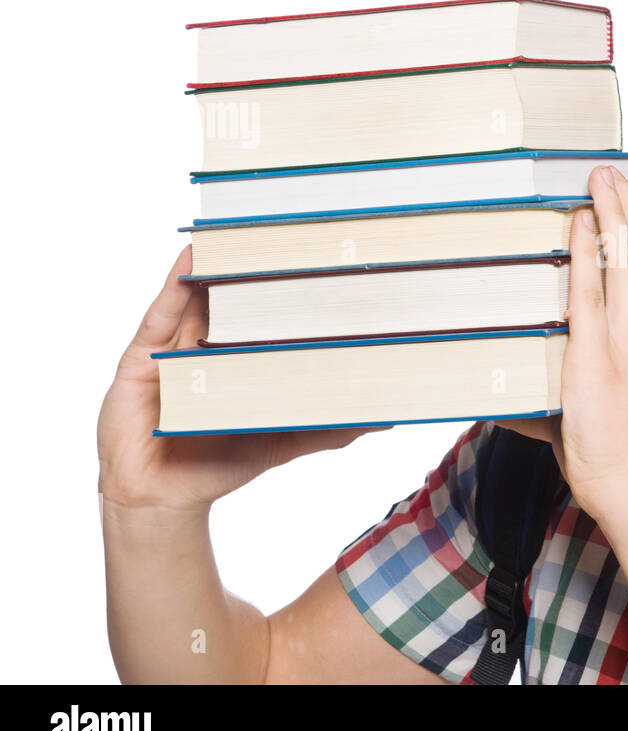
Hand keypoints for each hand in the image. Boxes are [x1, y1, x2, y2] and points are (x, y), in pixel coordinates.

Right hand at [97, 245, 390, 512]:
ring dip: (219, 264)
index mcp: (241, 361)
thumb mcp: (281, 441)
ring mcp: (174, 348)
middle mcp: (208, 347)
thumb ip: (326, 427)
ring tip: (244, 230)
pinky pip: (161, 314)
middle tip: (292, 237)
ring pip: (200, 298)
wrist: (162, 499)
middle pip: (235, 300)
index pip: (269, 318)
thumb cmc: (220, 464)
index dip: (294, 292)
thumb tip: (382, 417)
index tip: (328, 263)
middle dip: (259, 269)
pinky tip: (192, 256)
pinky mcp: (143, 358)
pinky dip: (175, 283)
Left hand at [499, 168, 627, 523]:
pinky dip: (588, 254)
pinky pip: (592, 295)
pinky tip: (583, 223)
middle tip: (619, 173)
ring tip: (604, 179)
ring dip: (615, 216)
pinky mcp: (597, 360)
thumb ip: (555, 398)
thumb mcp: (595, 416)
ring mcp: (624, 346)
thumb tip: (514, 398)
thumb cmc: (620, 459)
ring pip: (626, 264)